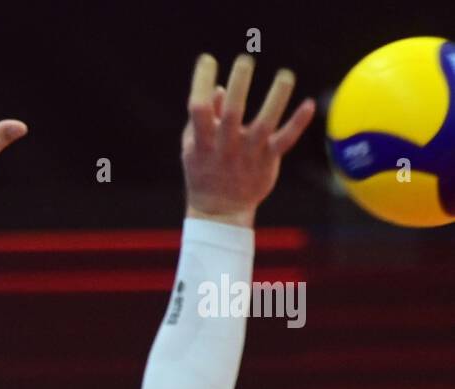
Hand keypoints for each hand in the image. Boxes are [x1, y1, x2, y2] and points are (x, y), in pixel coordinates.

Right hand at [182, 53, 315, 227]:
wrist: (219, 211)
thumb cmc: (204, 173)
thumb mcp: (195, 148)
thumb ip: (203, 120)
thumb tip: (218, 88)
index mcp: (202, 142)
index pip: (198, 108)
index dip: (200, 82)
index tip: (207, 60)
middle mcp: (225, 147)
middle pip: (232, 112)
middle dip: (238, 85)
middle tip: (245, 61)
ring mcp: (247, 154)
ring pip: (264, 123)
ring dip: (276, 98)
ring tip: (285, 75)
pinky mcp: (267, 161)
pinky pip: (285, 139)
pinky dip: (298, 122)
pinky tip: (310, 104)